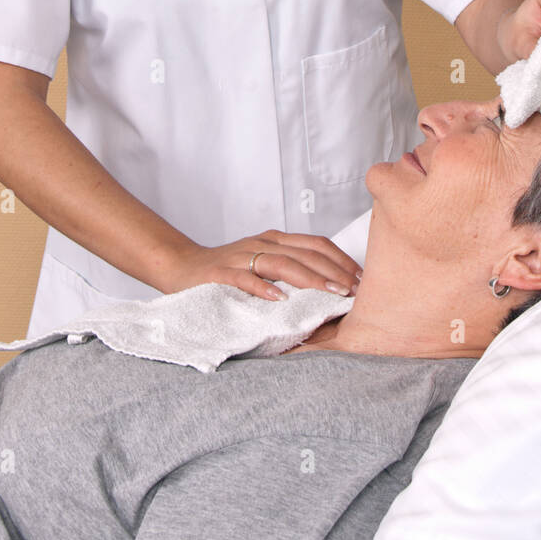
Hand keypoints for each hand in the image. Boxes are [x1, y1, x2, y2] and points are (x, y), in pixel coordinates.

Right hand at [165, 230, 362, 301]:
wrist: (180, 266)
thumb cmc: (226, 270)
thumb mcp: (262, 263)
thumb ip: (288, 268)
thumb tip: (328, 286)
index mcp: (274, 240)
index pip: (315, 244)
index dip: (340, 258)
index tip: (360, 277)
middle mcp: (261, 244)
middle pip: (304, 253)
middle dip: (333, 270)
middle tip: (354, 290)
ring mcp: (240, 257)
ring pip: (281, 263)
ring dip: (309, 278)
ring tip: (330, 292)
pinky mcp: (220, 274)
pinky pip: (244, 279)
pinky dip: (263, 288)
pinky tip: (279, 299)